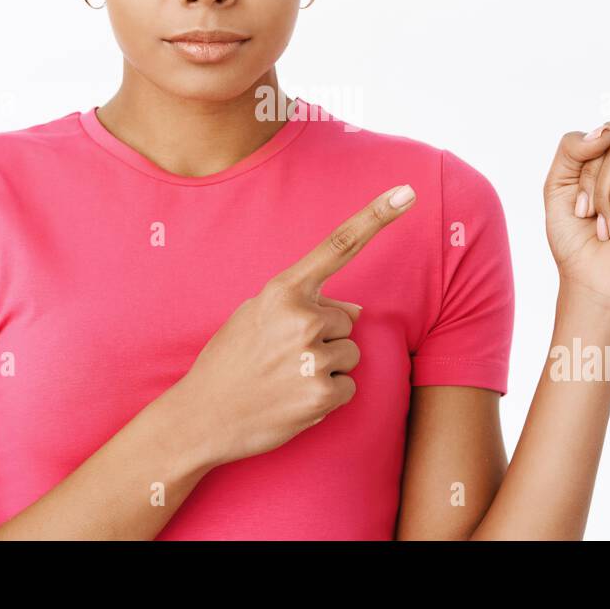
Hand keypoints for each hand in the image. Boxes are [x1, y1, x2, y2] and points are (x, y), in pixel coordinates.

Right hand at [176, 183, 417, 466]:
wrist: (202, 416)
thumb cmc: (230, 361)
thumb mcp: (256, 315)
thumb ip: (305, 303)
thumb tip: (355, 312)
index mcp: (283, 290)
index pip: (339, 245)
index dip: (377, 216)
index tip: (407, 192)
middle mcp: (303, 317)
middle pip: (345, 320)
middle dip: (323, 336)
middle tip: (281, 355)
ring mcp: (313, 357)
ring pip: (350, 354)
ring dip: (327, 366)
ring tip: (285, 377)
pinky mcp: (322, 395)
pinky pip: (348, 387)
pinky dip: (327, 396)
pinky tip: (293, 399)